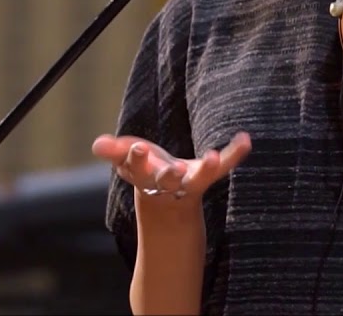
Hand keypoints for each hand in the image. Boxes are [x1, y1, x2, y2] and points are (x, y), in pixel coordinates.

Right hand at [91, 132, 251, 201]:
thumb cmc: (145, 173)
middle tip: (174, 169)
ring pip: (197, 180)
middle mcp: (166, 183)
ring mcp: (188, 183)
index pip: (135, 169)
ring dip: (204, 170)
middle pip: (165, 181)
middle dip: (168, 175)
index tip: (138, 148)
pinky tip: (245, 140)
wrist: (168, 202)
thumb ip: (114, 151)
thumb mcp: (127, 161)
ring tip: (211, 157)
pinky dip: (234, 154)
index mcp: (142, 176)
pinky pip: (224, 167)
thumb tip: (96, 145)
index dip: (136, 159)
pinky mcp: (207, 178)